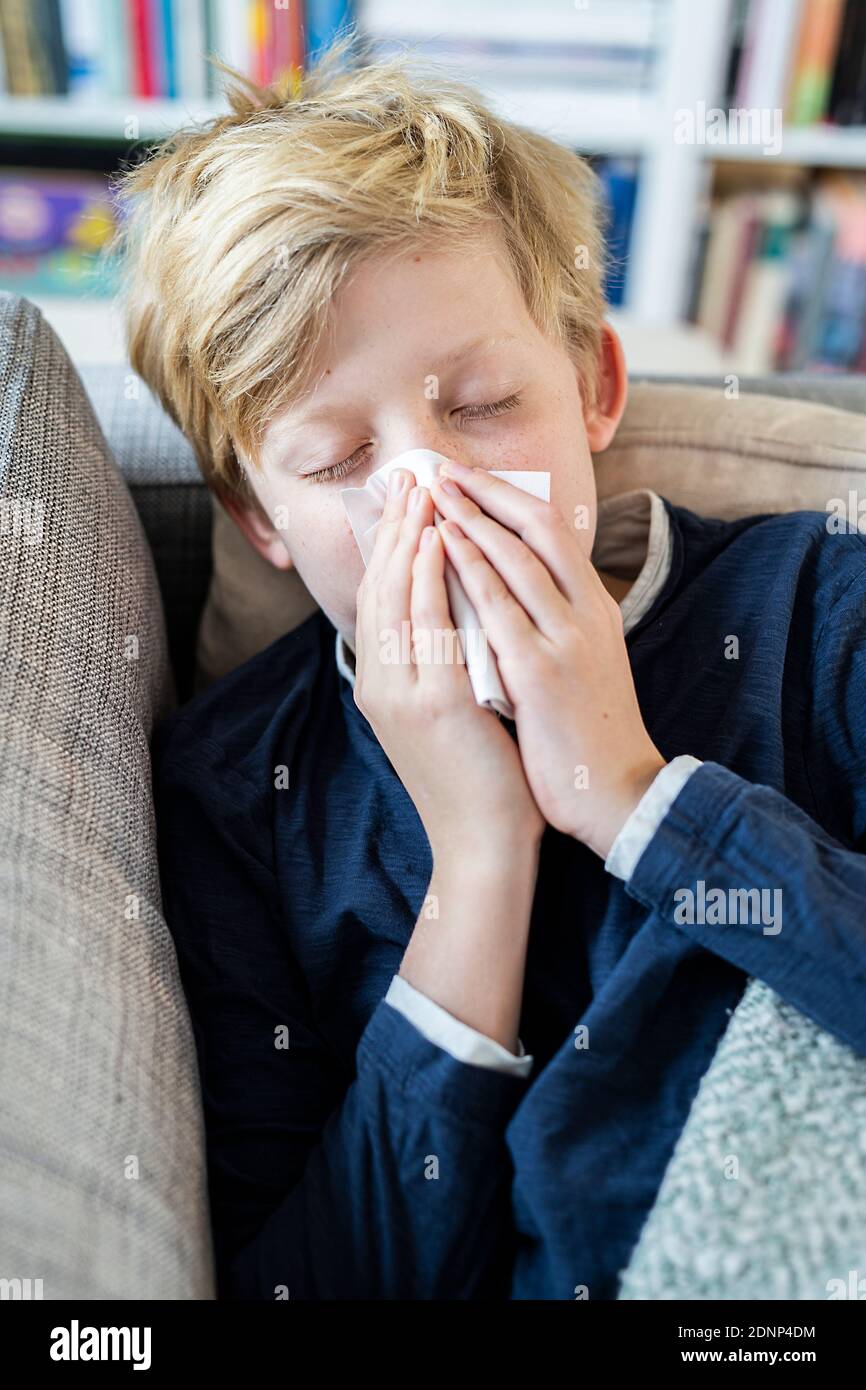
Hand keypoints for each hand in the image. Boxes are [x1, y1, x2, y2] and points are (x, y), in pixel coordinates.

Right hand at [352, 468, 545, 860]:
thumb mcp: (441, 715)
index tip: (407, 501)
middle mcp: (380, 684)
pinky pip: (428, 622)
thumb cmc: (476, 780)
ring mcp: (401, 692)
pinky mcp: (432, 702)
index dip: (390, 545)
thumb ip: (435, 666)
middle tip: (411, 477)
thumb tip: (450, 617)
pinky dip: (431, 574)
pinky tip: (443, 538)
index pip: (379, 599)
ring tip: (425, 490)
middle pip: (379, 588)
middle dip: (396, 528)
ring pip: (396, 595)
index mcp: (381, 686)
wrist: (482, 844)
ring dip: (410, 536)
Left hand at [429, 463, 666, 860]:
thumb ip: (554, 626)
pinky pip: (498, 607)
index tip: (468, 478)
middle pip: (536, 529)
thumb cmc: (589, 735)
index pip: (552, 532)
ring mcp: (566, 639)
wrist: (617, 794)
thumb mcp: (583, 666)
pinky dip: (469, 568)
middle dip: (486, 493)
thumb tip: (515, 594)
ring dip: (471, 517)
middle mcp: (587, 613)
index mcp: (596, 609)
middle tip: (440, 469)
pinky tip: (441, 545)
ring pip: (516, 558)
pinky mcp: (542, 672)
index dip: (508, 498)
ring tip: (432, 492)